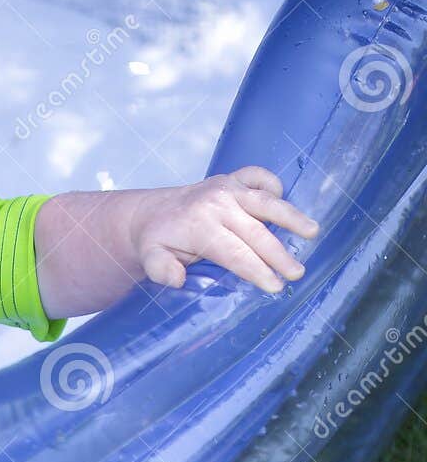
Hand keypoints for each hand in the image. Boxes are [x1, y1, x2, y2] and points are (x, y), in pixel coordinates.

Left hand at [135, 166, 319, 292]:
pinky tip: (284, 199)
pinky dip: (272, 183)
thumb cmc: (158, 239)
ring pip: (265, 202)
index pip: (235, 253)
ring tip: (312, 232)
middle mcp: (216, 203)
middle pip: (255, 232)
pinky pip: (257, 175)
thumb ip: (160, 270)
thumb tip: (177, 278)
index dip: (257, 270)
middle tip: (297, 273)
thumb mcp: (150, 259)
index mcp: (199, 226)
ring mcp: (226, 187)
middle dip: (278, 255)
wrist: (149, 211)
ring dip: (290, 217)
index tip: (274, 286)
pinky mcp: (232, 177)